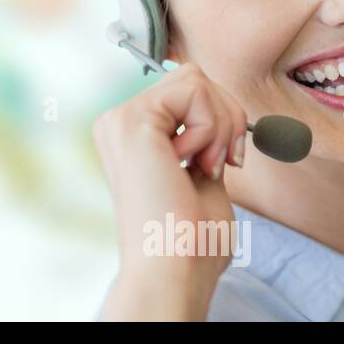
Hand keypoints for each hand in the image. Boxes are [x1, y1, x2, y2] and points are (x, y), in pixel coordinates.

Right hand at [92, 63, 247, 319]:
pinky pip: (193, 89)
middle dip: (226, 117)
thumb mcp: (201, 171)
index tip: (225, 163)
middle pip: (192, 77)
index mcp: (130, 135)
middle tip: (220, 164)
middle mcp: (117, 123)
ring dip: (220, 124)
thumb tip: (224, 103)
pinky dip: (210, 127)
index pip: (186, 89)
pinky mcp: (133, 121)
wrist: (174, 267)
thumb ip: (203, 136)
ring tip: (205, 167)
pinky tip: (190, 163)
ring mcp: (120, 120)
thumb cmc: (190, 238)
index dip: (220, 119)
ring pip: (195, 78)